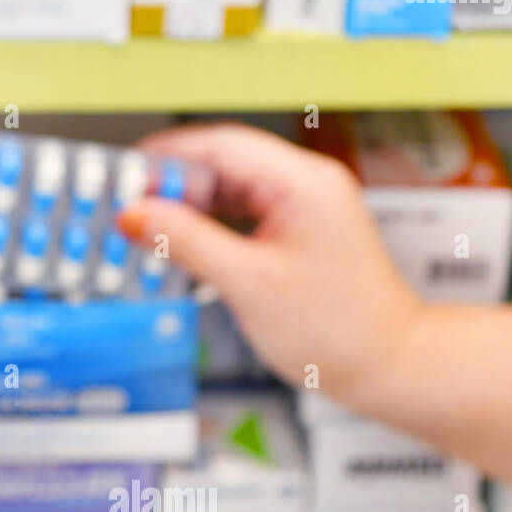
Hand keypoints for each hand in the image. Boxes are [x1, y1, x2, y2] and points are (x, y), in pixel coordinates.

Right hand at [117, 122, 420, 405]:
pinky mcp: (302, 236)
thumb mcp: (247, 284)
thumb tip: (135, 214)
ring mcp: (307, 211)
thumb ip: (187, 243)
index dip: (166, 156)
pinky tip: (187, 249)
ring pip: (233, 194)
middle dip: (174, 186)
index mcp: (303, 183)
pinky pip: (246, 219)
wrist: (387, 366)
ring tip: (151, 232)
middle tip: (128, 208)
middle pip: (225, 166)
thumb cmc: (338, 330)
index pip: (221, 145)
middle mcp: (308, 187)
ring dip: (191, 211)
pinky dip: (213, 231)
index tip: (125, 173)